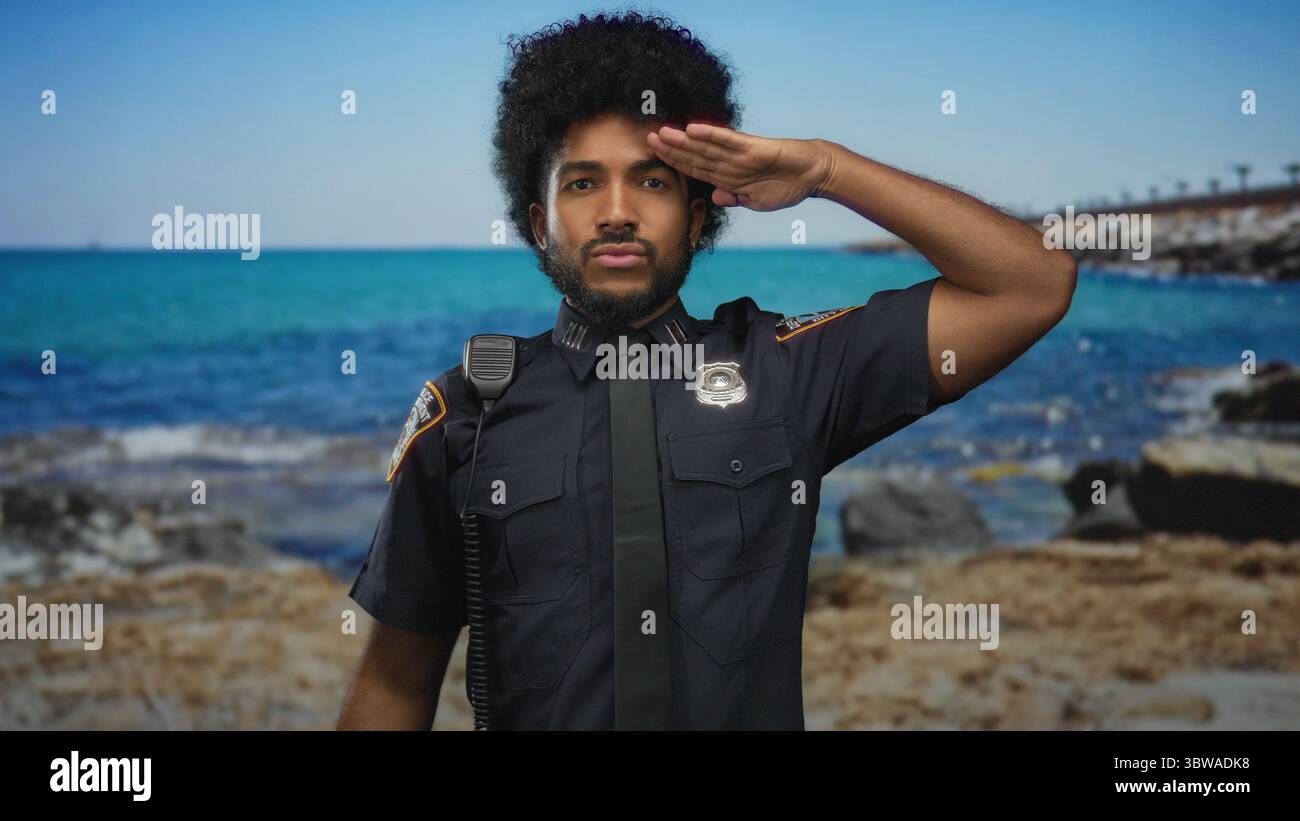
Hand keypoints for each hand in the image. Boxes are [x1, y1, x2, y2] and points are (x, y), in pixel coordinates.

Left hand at [647, 124, 834, 211]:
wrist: (813, 174)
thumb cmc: (785, 186)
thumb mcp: (755, 200)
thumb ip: (734, 198)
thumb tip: (715, 197)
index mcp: (728, 176)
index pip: (695, 169)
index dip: (675, 163)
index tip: (654, 158)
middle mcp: (730, 163)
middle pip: (695, 155)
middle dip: (671, 149)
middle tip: (647, 139)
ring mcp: (741, 154)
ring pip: (706, 147)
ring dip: (683, 140)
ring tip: (662, 132)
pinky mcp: (754, 147)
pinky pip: (729, 140)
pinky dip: (711, 135)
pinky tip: (693, 129)